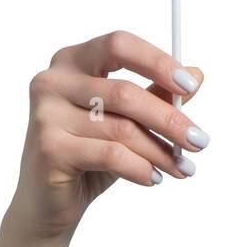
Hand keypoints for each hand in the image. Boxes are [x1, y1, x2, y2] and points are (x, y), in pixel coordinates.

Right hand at [0, 31, 206, 246]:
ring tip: (182, 168)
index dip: (157, 62)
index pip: (119, 44)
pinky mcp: (49, 149)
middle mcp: (53, 81)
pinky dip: (140, 168)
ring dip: (160, 151)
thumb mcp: (126, 119)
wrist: (47, 202)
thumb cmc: (89, 152)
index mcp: (73, 60)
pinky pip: (110, 155)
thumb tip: (197, 74)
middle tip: (200, 140)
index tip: (190, 85)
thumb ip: (155, 94)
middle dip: (169, 119)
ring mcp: (46, 114)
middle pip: (125, 91)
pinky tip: (154, 178)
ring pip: (121, 129)